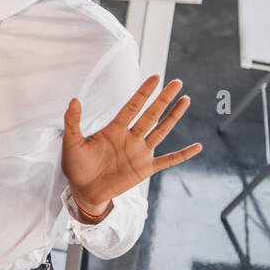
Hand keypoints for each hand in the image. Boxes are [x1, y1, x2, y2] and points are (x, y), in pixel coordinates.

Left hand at [62, 75, 201, 217]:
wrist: (83, 191)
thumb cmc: (76, 166)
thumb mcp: (71, 143)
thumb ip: (72, 122)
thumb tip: (74, 100)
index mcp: (114, 130)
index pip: (132, 107)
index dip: (143, 93)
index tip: (155, 77)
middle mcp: (130, 138)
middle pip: (150, 114)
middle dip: (163, 98)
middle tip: (176, 82)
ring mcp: (140, 152)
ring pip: (161, 130)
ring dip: (173, 116)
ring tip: (185, 100)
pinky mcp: (145, 169)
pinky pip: (168, 160)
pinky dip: (183, 155)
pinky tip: (197, 147)